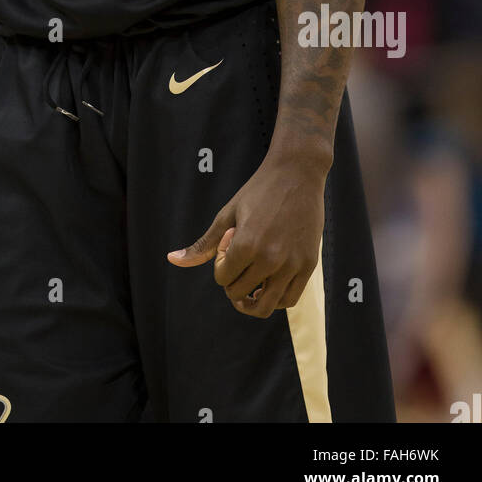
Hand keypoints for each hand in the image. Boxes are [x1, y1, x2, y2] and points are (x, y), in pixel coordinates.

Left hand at [166, 153, 324, 318]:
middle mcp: (270, 259)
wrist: (297, 174)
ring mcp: (292, 264)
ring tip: (249, 286)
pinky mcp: (308, 265)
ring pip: (266, 307)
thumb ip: (203, 244)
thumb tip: (172, 260)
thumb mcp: (227, 214)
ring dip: (252, 302)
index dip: (220, 264)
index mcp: (246, 245)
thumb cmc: (259, 191)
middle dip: (233, 279)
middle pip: (240, 293)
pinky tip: (268, 285)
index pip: (222, 279)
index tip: (230, 242)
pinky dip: (276, 299)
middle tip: (240, 257)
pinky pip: (290, 299)